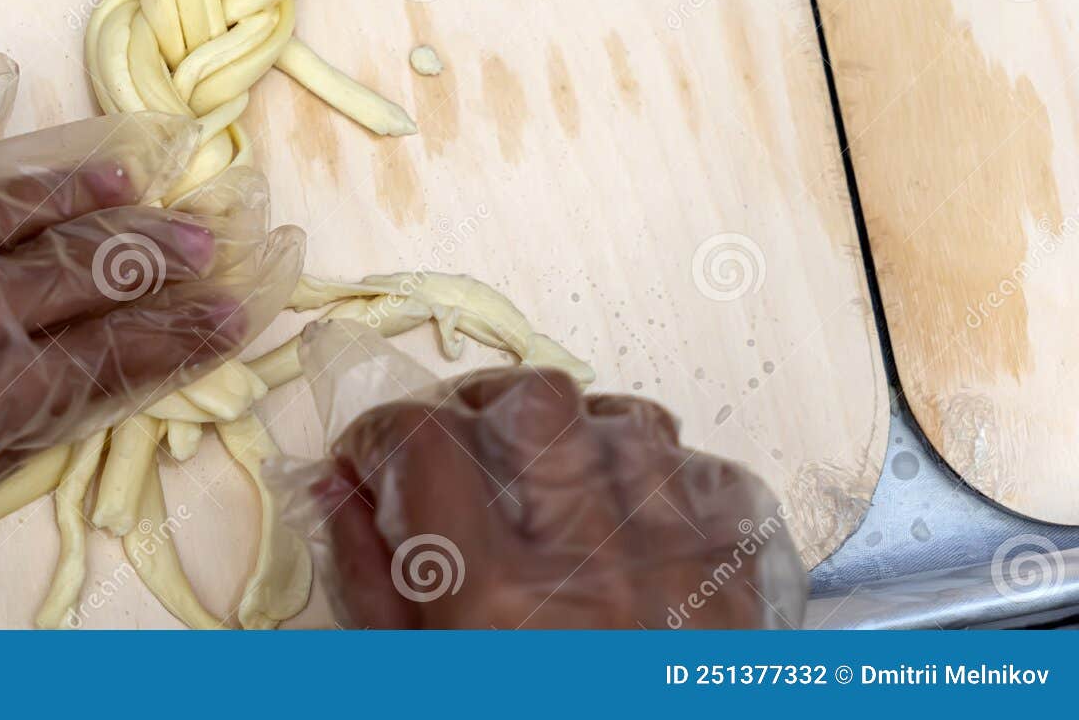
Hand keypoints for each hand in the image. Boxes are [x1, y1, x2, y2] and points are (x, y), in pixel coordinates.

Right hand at [304, 368, 803, 628]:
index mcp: (492, 602)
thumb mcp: (415, 681)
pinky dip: (664, 477)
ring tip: (554, 478)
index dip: (381, 433)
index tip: (375, 457)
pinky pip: (706, 472)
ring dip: (577, 433)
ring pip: (628, 419)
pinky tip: (634, 519)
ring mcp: (682, 564)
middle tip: (464, 441)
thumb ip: (369, 577)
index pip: (421, 441)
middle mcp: (591, 564)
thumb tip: (337, 482)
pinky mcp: (746, 581)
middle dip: (481, 405)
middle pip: (531, 401)